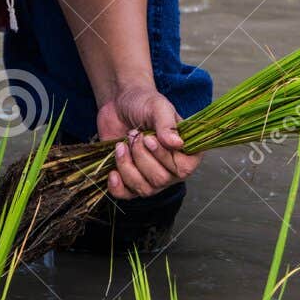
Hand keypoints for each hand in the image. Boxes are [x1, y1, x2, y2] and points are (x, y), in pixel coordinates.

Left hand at [96, 84, 200, 200]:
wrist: (120, 103)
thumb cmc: (144, 103)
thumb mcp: (158, 107)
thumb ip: (168, 125)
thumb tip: (178, 144)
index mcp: (186, 152)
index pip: (183, 169)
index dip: (164, 157)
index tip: (149, 138)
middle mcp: (172, 169)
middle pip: (161, 180)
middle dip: (141, 157)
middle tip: (133, 135)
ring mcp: (151, 176)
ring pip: (144, 189)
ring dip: (128, 166)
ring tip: (122, 145)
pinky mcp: (131, 180)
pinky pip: (127, 195)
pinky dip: (118, 187)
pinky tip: (112, 172)